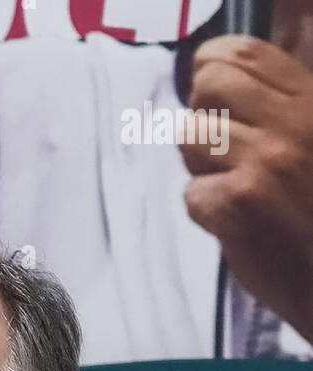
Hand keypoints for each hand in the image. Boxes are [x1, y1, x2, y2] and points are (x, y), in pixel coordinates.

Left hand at [180, 35, 312, 344]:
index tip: (216, 96)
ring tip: (238, 190)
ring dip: (204, 168)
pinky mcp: (240, 207)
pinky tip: (239, 223)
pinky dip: (209, 213)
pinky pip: (193, 194)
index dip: (213, 70)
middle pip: (207, 86)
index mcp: (311, 99)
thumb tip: (271, 25)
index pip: (241, 54)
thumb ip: (290, 91)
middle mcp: (292, 123)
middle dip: (204, 116)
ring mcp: (265, 163)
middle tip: (223, 150)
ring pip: (191, 138)